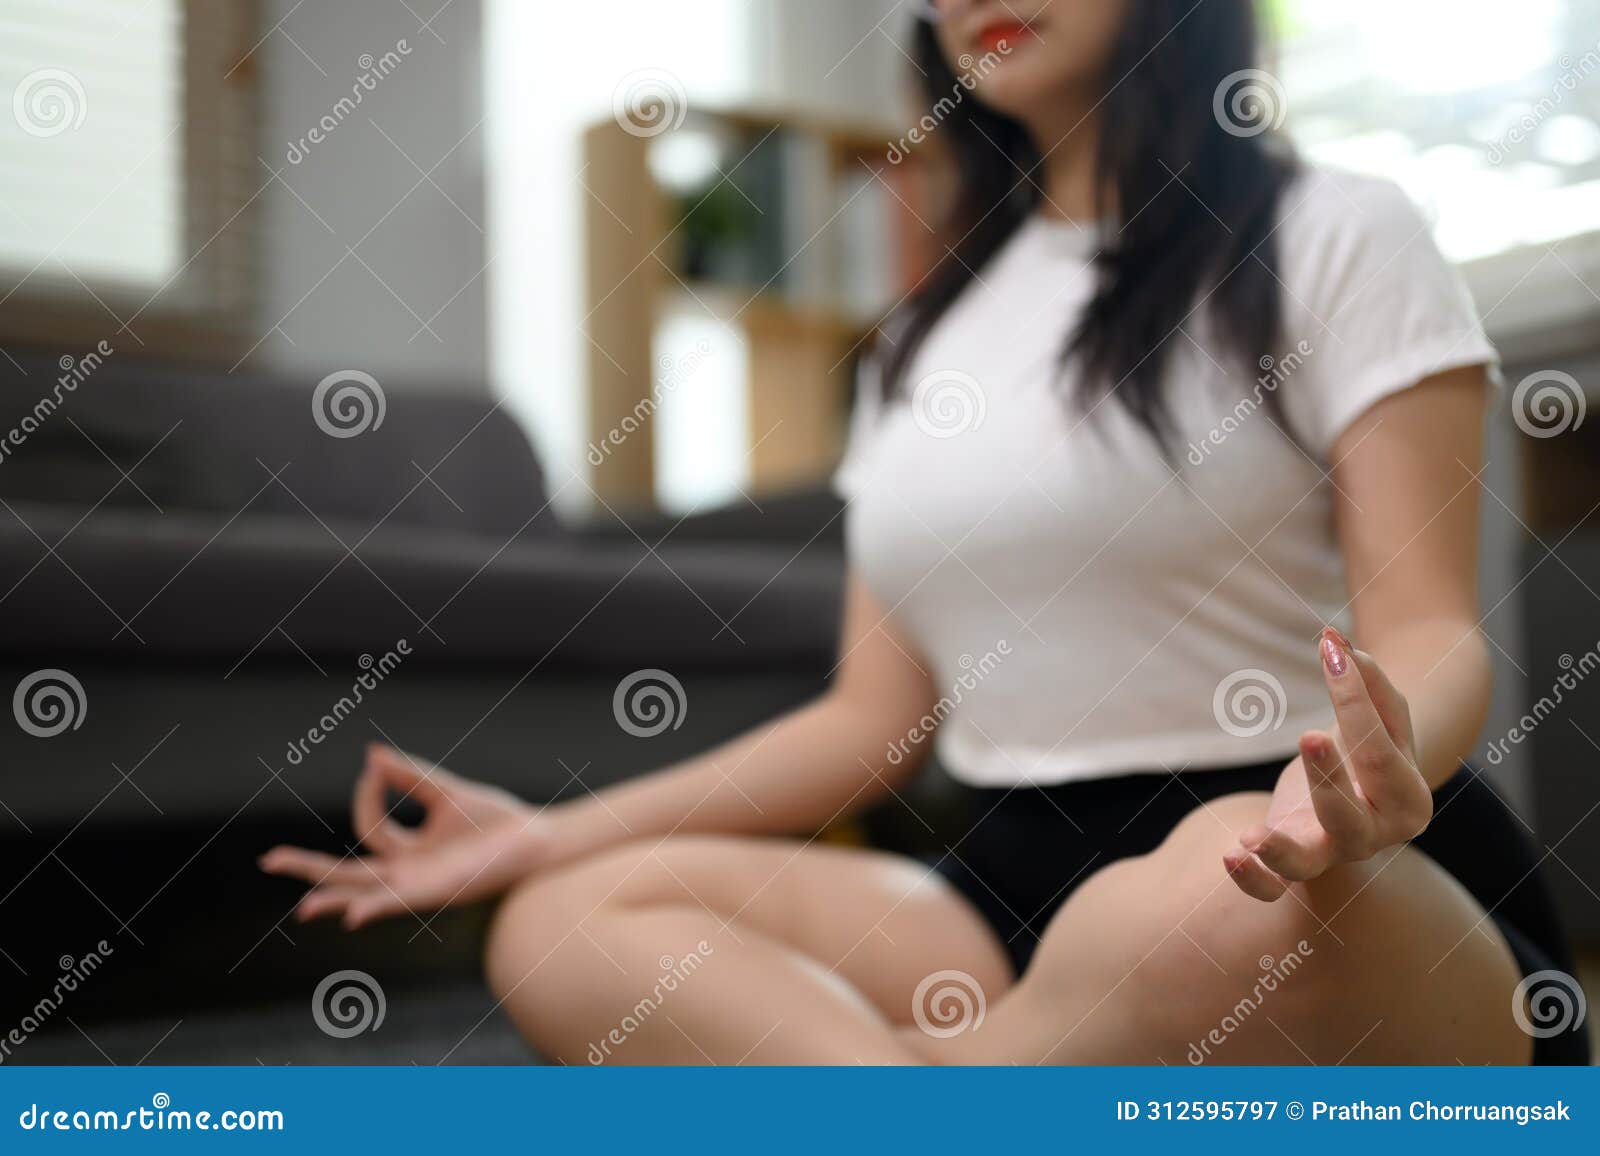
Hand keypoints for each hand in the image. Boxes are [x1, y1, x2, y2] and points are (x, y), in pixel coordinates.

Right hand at [259, 744, 553, 928]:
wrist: (537, 835)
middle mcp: (409, 874)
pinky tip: (354, 917)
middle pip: (348, 875)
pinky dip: (377, 909)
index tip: (376, 767)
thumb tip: (371, 754)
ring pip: (368, 895)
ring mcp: (422, 887)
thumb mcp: (445, 792)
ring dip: (337, 902)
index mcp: (409, 851)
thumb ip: (409, 776)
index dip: (366, 794)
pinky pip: (403, 903)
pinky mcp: (441, 893)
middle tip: (268, 860)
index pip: (369, 827)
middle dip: (308, 869)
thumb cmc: (496, 818)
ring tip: (303, 910)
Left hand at [1223, 628, 1432, 900]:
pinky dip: (1252, 878)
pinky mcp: (1294, 859)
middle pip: (1349, 814)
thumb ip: (1366, 678)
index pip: (1378, 750)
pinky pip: (1272, 887)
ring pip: (1305, 866)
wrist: (1371, 785)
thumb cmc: (1378, 740)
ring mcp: (1330, 853)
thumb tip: (1337, 644)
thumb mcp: (1384, 709)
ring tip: (1250, 838)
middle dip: (1328, 775)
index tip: (1330, 652)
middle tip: (1310, 736)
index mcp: (1407, 799)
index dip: (1354, 700)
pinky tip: (1229, 854)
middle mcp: (1374, 836)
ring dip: (1278, 851)